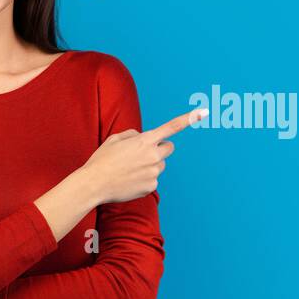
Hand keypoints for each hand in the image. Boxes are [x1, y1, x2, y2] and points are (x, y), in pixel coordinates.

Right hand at [80, 107, 206, 204]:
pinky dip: (144, 179)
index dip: (189, 118)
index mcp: (145, 140)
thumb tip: (143, 139)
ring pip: (159, 165)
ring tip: (130, 169)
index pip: (171, 127)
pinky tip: (129, 180)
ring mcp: (154, 172)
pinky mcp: (151, 186)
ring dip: (150, 165)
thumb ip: (133, 135)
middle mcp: (153, 155)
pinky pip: (153, 180)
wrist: (94, 184)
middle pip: (169, 148)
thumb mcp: (115, 139)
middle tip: (142, 154)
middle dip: (160, 148)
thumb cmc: (102, 160)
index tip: (204, 112)